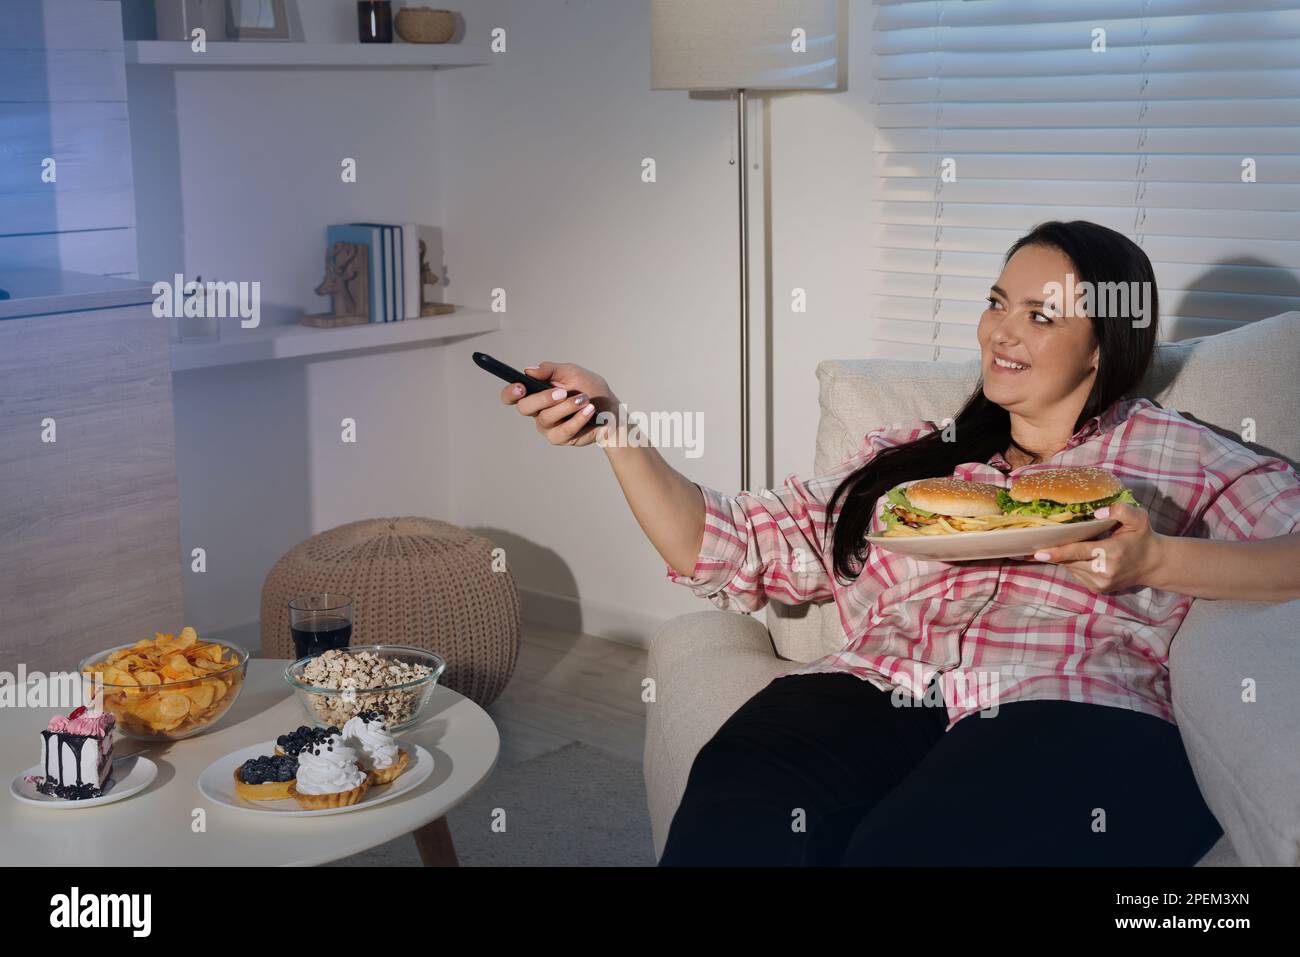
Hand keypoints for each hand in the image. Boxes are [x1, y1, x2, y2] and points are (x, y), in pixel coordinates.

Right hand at [499, 360, 617, 447]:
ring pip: (546, 418)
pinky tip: (589, 411)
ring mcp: (547, 426)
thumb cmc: (590, 389)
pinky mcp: (560, 438)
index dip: (511, 393)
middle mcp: (537, 411)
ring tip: (584, 399)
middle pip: (525, 408)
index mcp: (536, 392)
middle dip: (543, 398)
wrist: (611, 409)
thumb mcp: (572, 372)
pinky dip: (578, 419)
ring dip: (567, 407)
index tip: (521, 387)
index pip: (512, 396)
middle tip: (562, 392)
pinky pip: (564, 431)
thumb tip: (529, 369)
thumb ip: (550, 370)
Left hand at [1026, 503, 1165, 593]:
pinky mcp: (1098, 589)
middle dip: (1056, 551)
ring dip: (1065, 557)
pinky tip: (1082, 555)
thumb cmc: (1142, 537)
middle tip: (1040, 541)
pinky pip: (1076, 574)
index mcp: (1112, 553)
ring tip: (1067, 545)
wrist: (1153, 564)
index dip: (1058, 552)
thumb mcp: (1138, 518)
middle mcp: (1105, 571)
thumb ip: (1120, 510)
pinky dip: (1074, 564)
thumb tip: (1097, 513)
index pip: (1078, 552)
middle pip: (1070, 560)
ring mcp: (1101, 583)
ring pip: (1070, 568)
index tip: (1039, 553)